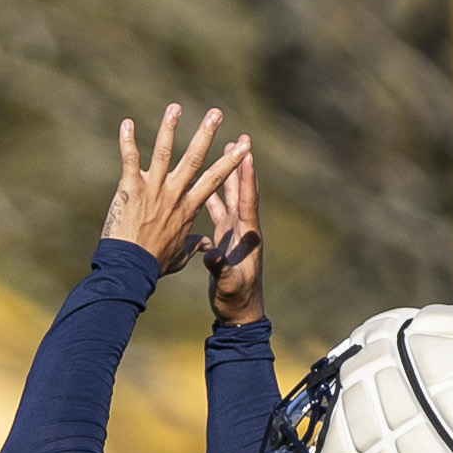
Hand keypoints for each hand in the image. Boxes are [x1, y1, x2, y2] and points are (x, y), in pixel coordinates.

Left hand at [101, 105, 250, 276]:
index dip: (231, 162)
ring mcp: (153, 189)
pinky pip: (129, 160)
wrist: (131, 268)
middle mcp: (174, 194)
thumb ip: (193, 246)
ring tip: (175, 107)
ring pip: (164, 152)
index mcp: (189, 208)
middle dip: (206, 134)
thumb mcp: (179, 256)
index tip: (244, 146)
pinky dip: (127, 141)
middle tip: (216, 113)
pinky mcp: (130, 188)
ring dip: (170, 128)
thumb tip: (207, 245)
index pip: (215, 180)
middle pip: (194, 159)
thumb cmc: (154, 264)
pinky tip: (127, 123)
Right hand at [200, 145, 262, 324]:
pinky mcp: (225, 237)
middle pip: (243, 190)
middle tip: (241, 139)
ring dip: (227, 173)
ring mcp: (235, 232)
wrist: (239, 313)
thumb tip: (212, 256)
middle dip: (240, 165)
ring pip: (231, 195)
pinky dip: (213, 193)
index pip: (248, 200)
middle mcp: (243, 229)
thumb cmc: (236, 300)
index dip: (246, 177)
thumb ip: (221, 269)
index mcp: (247, 236)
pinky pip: (218, 209)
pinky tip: (205, 179)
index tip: (246, 153)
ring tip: (224, 148)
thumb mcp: (228, 285)